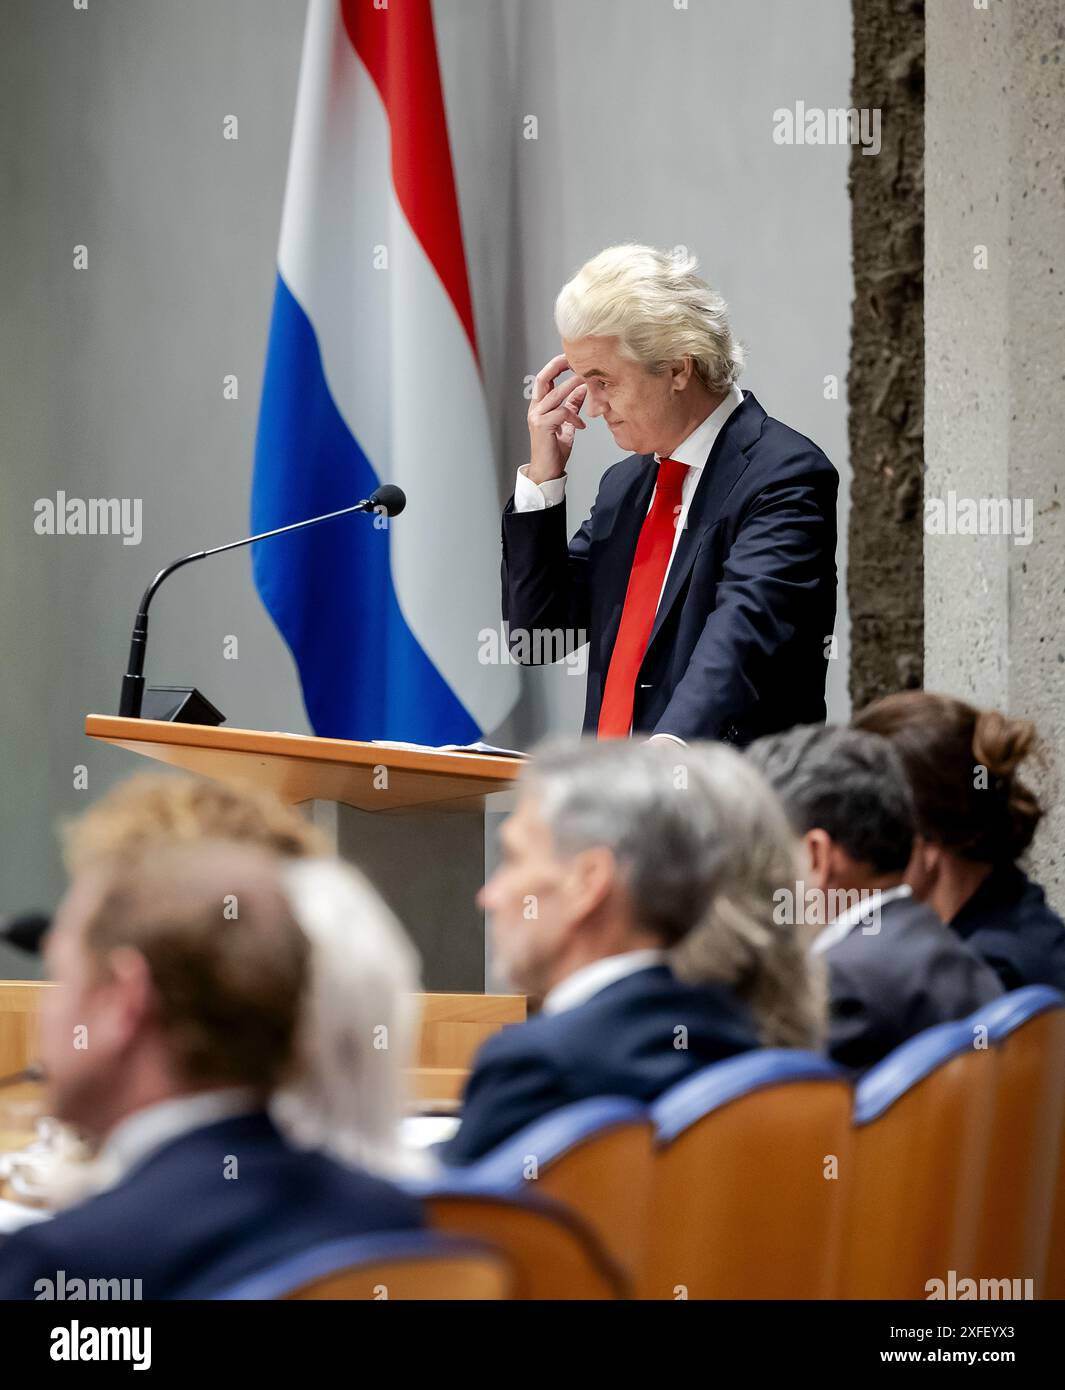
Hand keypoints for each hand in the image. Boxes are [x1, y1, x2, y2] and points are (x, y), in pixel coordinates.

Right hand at [527, 353, 586, 483]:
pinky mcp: (542, 426)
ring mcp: (536, 417)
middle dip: (559, 365)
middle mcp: (535, 408)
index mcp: (539, 405)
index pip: (544, 378)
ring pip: (554, 394)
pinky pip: (561, 413)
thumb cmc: (554, 450)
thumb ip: (572, 406)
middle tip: (576, 360)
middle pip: (543, 378)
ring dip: (572, 385)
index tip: (572, 358)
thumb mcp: (566, 423)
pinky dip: (574, 416)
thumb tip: (582, 389)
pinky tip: (581, 425)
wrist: (546, 472)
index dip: (557, 365)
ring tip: (587, 381)